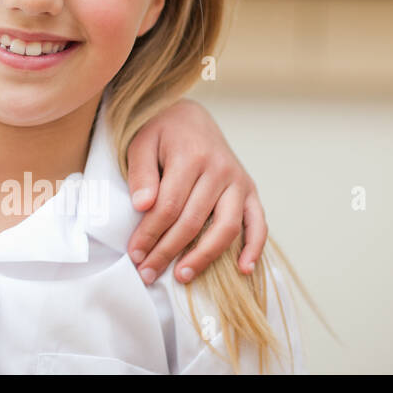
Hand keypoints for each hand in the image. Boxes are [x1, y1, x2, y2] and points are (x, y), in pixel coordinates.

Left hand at [125, 98, 265, 283]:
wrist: (191, 116)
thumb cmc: (162, 132)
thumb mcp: (142, 142)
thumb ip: (141, 173)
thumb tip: (142, 206)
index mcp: (191, 156)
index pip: (168, 206)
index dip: (150, 233)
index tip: (134, 254)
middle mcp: (219, 170)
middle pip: (193, 221)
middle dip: (168, 251)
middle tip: (148, 272)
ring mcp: (238, 181)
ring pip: (226, 227)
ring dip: (204, 256)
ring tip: (182, 276)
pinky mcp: (250, 190)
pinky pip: (258, 223)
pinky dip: (254, 247)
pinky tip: (243, 269)